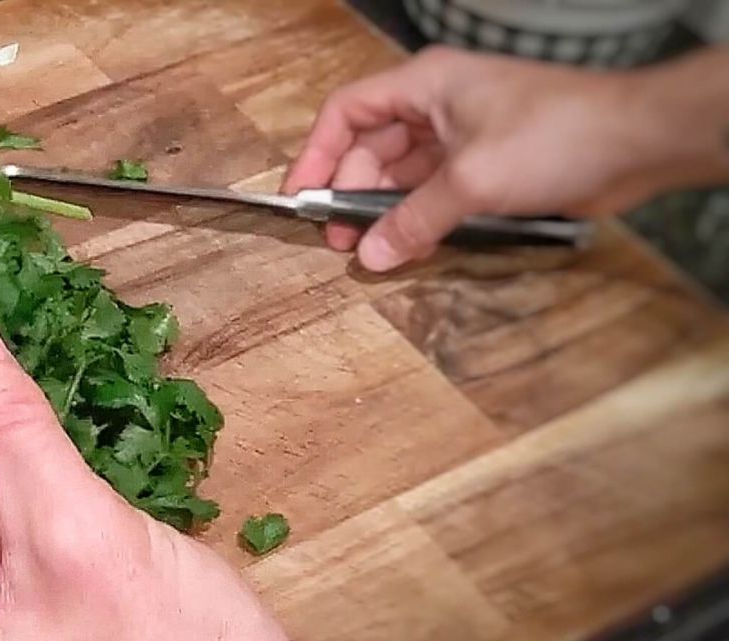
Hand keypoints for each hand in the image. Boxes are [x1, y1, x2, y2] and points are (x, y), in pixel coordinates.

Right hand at [284, 46, 687, 271]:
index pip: (347, 112)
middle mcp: (438, 105)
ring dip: (385, 212)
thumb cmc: (561, 133)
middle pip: (370, 149)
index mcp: (426, 85)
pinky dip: (418, 217)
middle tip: (342, 242)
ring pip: (401, 175)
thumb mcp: (472, 180)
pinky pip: (433, 192)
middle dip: (352, 195)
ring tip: (375, 251)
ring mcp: (462, 135)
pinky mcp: (485, 164)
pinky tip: (411, 246)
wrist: (637, 143)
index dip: (317, 155)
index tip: (302, 199)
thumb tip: (372, 254)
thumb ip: (414, 220)